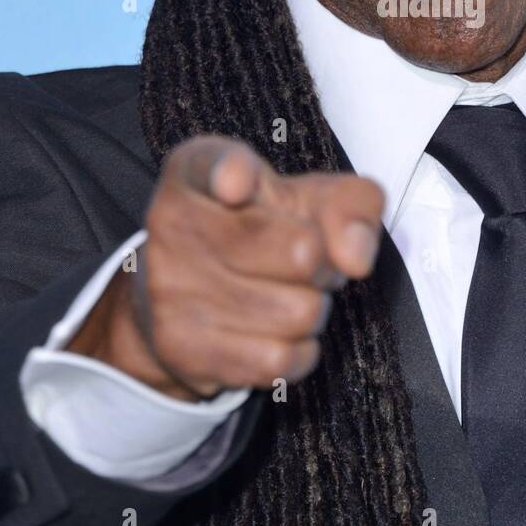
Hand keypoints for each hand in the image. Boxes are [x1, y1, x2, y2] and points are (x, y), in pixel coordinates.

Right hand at [67, 136, 383, 401]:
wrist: (189, 293)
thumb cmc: (260, 230)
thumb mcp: (310, 197)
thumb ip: (352, 204)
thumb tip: (356, 257)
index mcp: (199, 168)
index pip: (219, 165)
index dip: (235, 173)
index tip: (239, 183)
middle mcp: (173, 222)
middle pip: (302, 252)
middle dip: (324, 264)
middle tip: (305, 261)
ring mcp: (169, 287)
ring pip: (297, 313)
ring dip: (311, 308)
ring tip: (287, 293)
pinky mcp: (180, 346)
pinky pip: (277, 359)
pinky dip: (296, 350)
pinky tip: (276, 330)